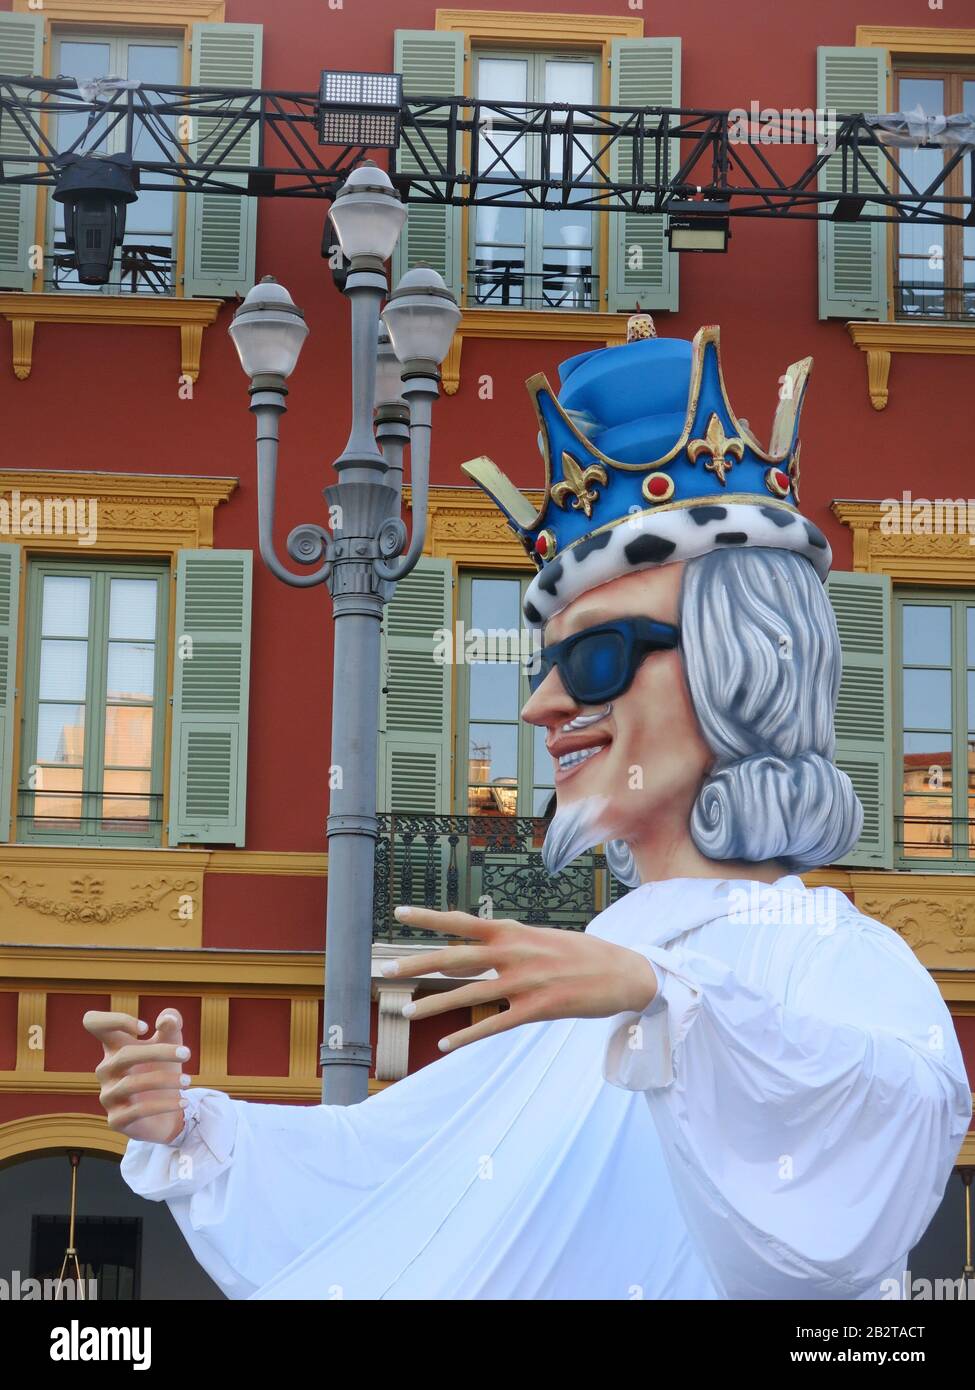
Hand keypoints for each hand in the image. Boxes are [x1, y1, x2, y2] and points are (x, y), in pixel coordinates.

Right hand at [84, 1008, 190, 1143]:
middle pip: (124, 1054)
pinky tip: (182, 1102)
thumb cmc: (164, 1069)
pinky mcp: (116, 1119)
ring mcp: (108, 1095)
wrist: (167, 1112)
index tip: (146, 1028)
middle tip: (187, 1053)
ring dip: (165, 1080)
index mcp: (114, 1046)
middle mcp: (105, 1069)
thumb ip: (171, 1023)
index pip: (94, 1023)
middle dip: (160, 1052)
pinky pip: (137, 1110)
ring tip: (187, 1081)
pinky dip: (163, 1104)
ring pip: (131, 1084)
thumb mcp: (172, 1042)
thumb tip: (166, 1019)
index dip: (115, 1020)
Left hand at [383, 907, 657, 1052]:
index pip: (464, 921)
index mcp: (515, 932)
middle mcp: (515, 953)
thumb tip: (477, 946)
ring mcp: (526, 981)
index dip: (430, 917)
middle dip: (418, 963)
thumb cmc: (581, 954)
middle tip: (386, 969)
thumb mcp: (541, 938)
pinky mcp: (538, 1008)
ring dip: (434, 1005)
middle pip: (456, 957)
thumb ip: (508, 941)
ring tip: (405, 1012)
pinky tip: (445, 1044)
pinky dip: (467, 1034)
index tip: (399, 912)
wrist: (625, 973)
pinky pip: (494, 1024)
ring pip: (469, 993)